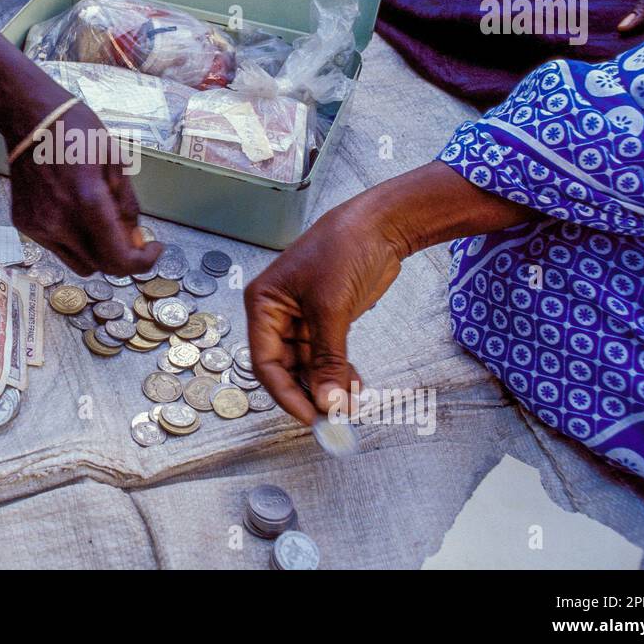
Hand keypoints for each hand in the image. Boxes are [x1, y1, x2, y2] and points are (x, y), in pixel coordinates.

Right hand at [8, 103, 162, 275]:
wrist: (28, 117)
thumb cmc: (76, 130)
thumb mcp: (115, 160)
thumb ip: (127, 205)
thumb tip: (136, 238)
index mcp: (87, 200)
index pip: (119, 259)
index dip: (143, 262)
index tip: (153, 249)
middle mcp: (59, 221)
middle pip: (101, 266)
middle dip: (123, 257)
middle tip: (132, 236)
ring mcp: (38, 226)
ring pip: (79, 263)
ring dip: (98, 253)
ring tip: (102, 224)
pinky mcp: (24, 225)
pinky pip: (58, 248)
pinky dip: (73, 241)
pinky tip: (74, 213)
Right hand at [245, 163, 539, 423]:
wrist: (379, 225)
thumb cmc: (343, 250)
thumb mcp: (331, 309)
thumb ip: (328, 359)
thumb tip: (328, 403)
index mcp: (264, 305)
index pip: (266, 362)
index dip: (287, 393)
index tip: (311, 417)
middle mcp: (277, 314)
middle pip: (286, 368)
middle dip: (311, 392)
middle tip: (335, 418)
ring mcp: (302, 319)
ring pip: (309, 366)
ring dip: (328, 386)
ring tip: (351, 404)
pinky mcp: (326, 320)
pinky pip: (327, 356)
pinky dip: (340, 373)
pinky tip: (356, 386)